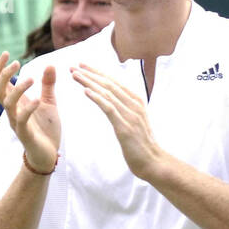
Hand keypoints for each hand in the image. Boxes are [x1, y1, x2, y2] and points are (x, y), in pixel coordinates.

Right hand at [0, 52, 59, 172]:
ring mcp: (16, 122)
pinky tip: (38, 100)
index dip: (0, 68)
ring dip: (17, 89)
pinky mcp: (24, 133)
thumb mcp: (49, 102)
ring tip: (30, 79)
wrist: (49, 154)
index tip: (6, 53)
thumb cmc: (46, 129)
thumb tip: (49, 64)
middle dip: (3, 75)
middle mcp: (12, 110)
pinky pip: (21, 120)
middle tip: (16, 62)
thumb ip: (47, 85)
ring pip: (7, 103)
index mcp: (16, 102)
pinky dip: (28, 109)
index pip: (1, 82)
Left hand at [70, 63, 164, 180]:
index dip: (98, 72)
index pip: (114, 82)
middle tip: (75, 66)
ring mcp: (130, 116)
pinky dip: (97, 98)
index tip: (83, 65)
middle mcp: (134, 105)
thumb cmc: (142, 144)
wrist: (154, 162)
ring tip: (75, 75)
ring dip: (90, 82)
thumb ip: (126, 109)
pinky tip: (86, 91)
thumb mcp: (135, 121)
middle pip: (109, 84)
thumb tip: (114, 100)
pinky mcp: (125, 127)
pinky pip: (109, 109)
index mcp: (136, 102)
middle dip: (91, 74)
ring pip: (107, 94)